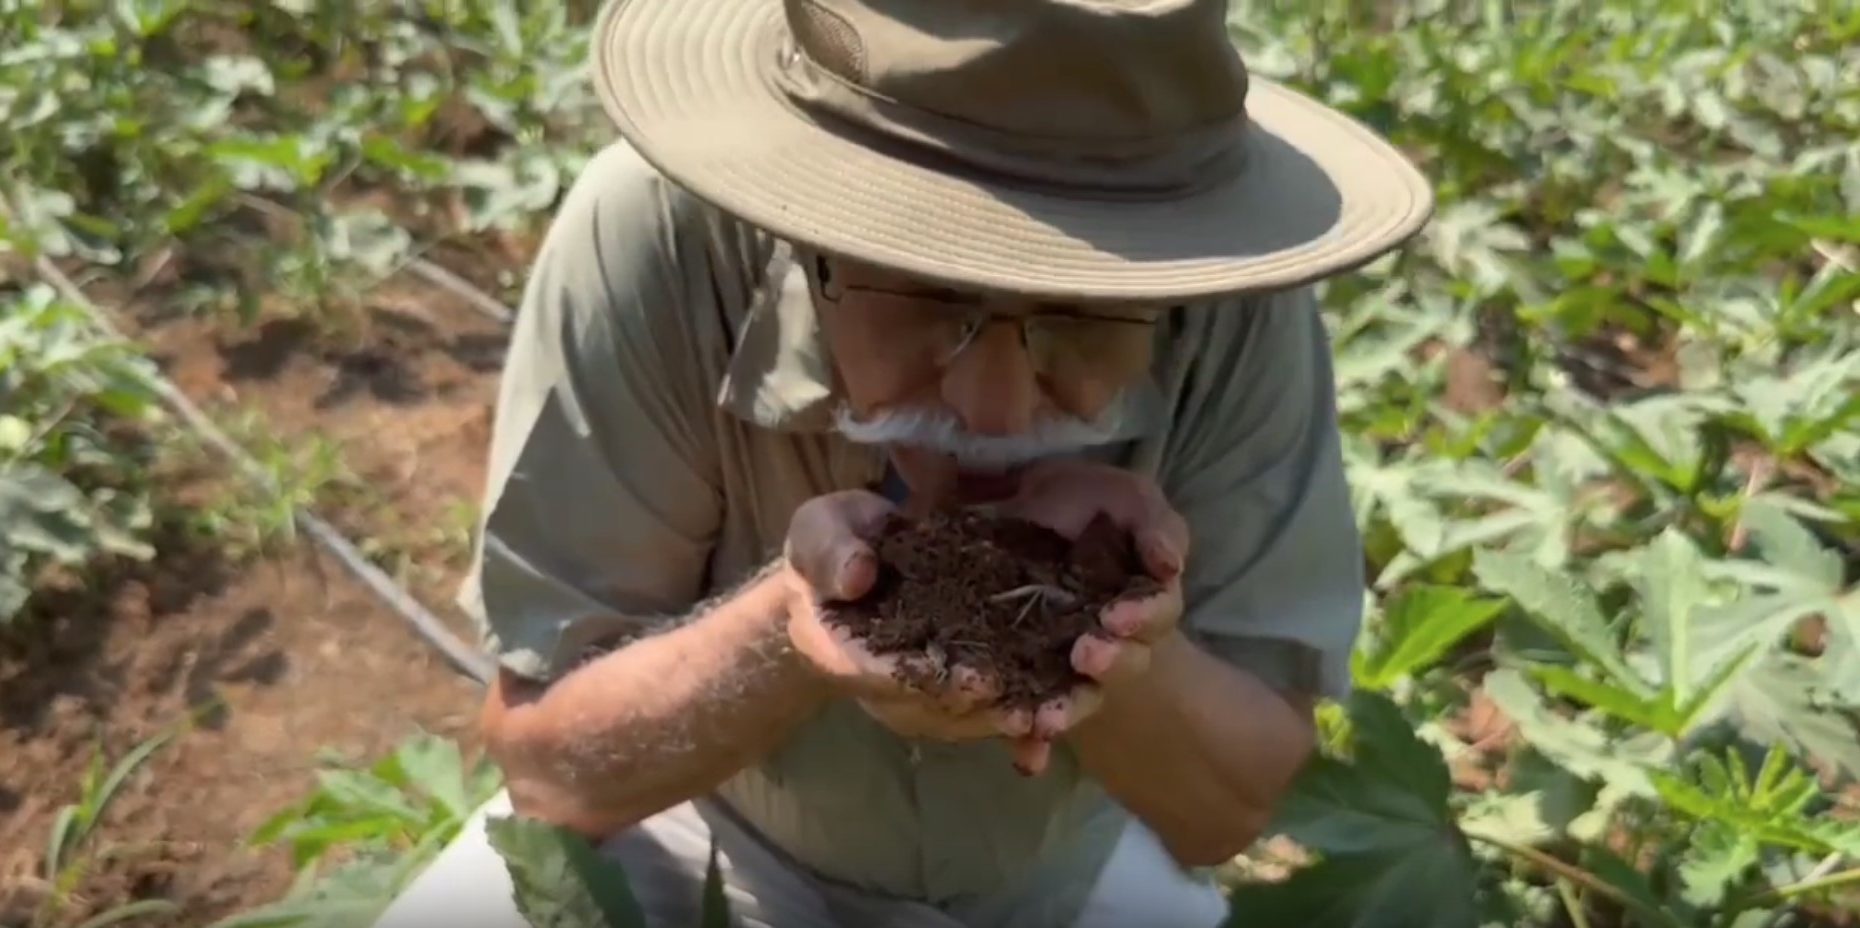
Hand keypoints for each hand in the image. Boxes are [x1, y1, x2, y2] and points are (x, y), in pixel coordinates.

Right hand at [780, 490, 1034, 742]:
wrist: (845, 572)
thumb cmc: (833, 546)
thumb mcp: (820, 531)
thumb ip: (831, 551)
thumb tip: (856, 575)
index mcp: (847, 651)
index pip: (891, 674)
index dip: (937, 680)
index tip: (981, 680)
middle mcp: (884, 687)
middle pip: (939, 709)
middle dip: (988, 712)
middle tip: (1035, 711)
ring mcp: (919, 694)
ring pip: (966, 718)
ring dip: (1009, 720)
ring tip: (1053, 718)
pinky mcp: (948, 688)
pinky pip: (983, 711)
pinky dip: (1015, 723)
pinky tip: (1051, 729)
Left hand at [992, 460, 1189, 771]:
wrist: (1027, 506)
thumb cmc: (1091, 504)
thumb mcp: (1131, 502)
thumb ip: (1157, 528)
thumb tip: (1169, 564)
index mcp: (1139, 602)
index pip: (1152, 616)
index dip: (1141, 619)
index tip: (1118, 618)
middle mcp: (1108, 639)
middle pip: (1119, 664)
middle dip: (1109, 666)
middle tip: (1087, 657)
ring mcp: (1065, 662)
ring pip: (1075, 696)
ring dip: (1066, 713)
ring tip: (1045, 722)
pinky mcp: (1023, 675)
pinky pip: (1028, 712)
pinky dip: (1029, 742)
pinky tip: (1026, 760)